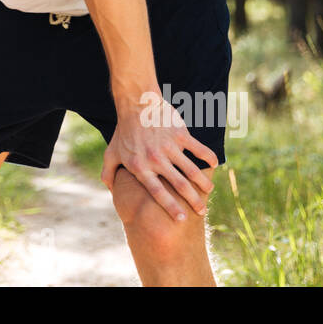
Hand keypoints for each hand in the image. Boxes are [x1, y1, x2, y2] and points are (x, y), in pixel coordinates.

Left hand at [100, 93, 217, 220]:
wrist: (136, 104)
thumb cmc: (123, 131)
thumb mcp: (110, 153)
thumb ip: (108, 173)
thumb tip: (109, 190)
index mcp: (140, 167)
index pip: (158, 193)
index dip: (171, 207)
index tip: (181, 219)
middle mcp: (156, 160)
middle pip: (179, 186)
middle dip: (193, 201)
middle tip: (202, 211)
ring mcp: (169, 147)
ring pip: (192, 170)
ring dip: (203, 183)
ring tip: (209, 191)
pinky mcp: (180, 135)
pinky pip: (198, 149)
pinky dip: (208, 157)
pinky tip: (214, 164)